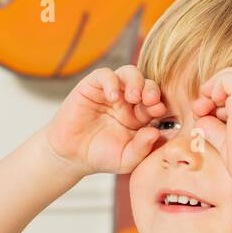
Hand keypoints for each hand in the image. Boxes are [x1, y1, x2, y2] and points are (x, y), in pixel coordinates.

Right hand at [45, 65, 166, 175]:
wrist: (71, 156)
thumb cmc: (101, 157)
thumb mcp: (126, 159)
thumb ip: (142, 148)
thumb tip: (157, 132)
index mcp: (140, 116)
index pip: (156, 102)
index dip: (160, 103)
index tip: (160, 111)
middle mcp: (127, 101)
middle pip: (146, 84)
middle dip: (151, 89)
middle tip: (151, 100)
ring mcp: (110, 92)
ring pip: (129, 73)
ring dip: (135, 81)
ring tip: (133, 97)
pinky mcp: (91, 87)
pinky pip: (105, 75)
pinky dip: (111, 81)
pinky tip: (112, 98)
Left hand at [190, 66, 231, 188]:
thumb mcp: (228, 145)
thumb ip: (215, 130)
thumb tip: (200, 121)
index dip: (220, 100)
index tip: (205, 115)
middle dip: (219, 84)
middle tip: (203, 104)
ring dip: (216, 84)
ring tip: (203, 106)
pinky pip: (231, 79)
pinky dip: (216, 86)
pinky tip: (210, 103)